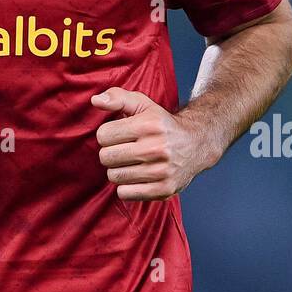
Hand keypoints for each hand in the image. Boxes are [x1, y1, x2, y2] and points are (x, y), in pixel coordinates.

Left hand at [91, 86, 204, 201]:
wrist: (196, 144)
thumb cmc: (162, 123)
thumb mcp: (142, 104)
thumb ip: (117, 98)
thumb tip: (95, 101)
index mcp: (148, 125)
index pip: (103, 135)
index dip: (107, 134)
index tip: (118, 135)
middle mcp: (156, 148)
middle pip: (106, 157)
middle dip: (110, 153)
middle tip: (123, 150)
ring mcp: (161, 171)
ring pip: (114, 176)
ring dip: (118, 170)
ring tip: (131, 163)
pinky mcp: (164, 189)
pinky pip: (125, 193)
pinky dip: (126, 187)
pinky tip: (136, 177)